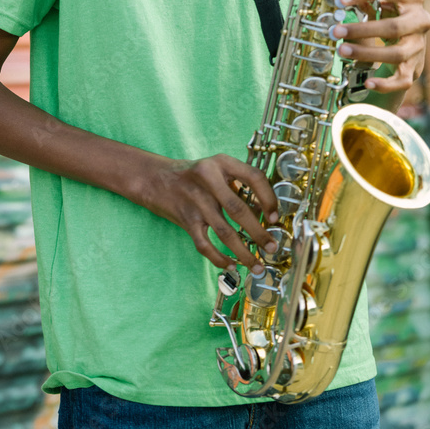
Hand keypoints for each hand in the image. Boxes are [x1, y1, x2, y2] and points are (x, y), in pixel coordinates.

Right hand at [141, 153, 278, 271]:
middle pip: (239, 209)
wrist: (154, 178)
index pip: (253, 177)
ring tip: (257, 265)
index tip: (274, 217)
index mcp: (221, 163)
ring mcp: (195, 200)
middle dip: (259, 233)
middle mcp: (208, 179)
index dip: (268, 198)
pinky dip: (219, 258)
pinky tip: (230, 265)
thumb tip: (264, 213)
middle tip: (272, 247)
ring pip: (224, 232)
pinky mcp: (185, 218)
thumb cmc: (193, 176)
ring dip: (243, 252)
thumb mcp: (216, 170)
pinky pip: (204, 244)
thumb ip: (238, 186)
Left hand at [331, 0, 429, 93]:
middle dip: (362, 30)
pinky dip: (385, 84)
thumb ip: (366, 1)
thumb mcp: (383, 4)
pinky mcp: (414, 68)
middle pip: (393, 27)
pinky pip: (401, 80)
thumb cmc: (392, 16)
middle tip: (337, 31)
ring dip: (366, 53)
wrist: (413, 42)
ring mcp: (418, 46)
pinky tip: (368, 83)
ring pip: (396, 54)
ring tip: (343, 50)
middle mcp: (420, 21)